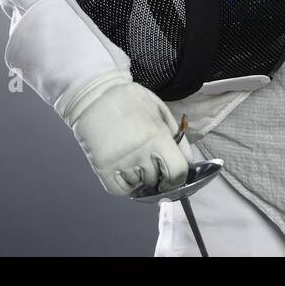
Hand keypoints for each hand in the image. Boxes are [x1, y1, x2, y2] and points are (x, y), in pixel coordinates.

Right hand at [62, 69, 193, 196]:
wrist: (95, 96)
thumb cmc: (130, 100)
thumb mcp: (160, 111)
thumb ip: (177, 137)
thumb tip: (188, 161)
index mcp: (157, 137)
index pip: (177, 173)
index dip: (179, 177)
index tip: (175, 176)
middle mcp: (140, 153)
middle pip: (157, 180)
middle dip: (158, 174)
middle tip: (151, 159)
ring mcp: (120, 162)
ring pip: (139, 185)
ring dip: (140, 176)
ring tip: (134, 156)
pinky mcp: (102, 168)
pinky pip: (120, 190)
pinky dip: (125, 184)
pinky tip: (125, 170)